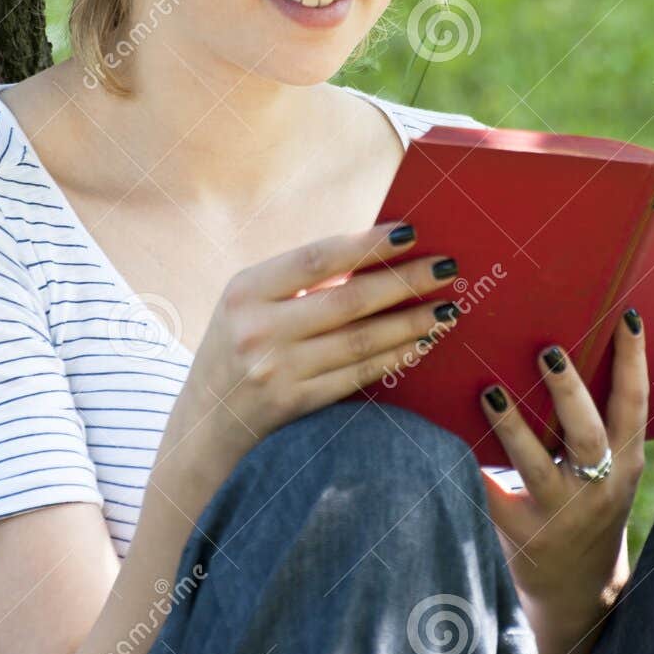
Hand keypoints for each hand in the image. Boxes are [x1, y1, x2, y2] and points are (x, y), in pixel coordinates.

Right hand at [164, 220, 463, 482]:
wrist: (206, 422)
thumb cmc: (239, 346)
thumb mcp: (250, 304)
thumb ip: (299, 281)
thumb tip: (377, 252)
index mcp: (245, 291)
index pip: (317, 259)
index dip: (367, 244)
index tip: (411, 231)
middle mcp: (258, 330)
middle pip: (348, 300)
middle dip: (405, 282)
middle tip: (448, 268)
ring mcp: (277, 371)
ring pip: (360, 341)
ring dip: (411, 323)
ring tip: (447, 308)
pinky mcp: (295, 405)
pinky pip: (358, 375)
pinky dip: (394, 357)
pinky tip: (421, 343)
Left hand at [477, 311, 647, 633]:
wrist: (578, 591)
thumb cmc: (588, 507)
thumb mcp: (609, 471)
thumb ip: (592, 422)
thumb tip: (555, 347)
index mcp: (626, 462)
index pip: (635, 404)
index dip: (634, 360)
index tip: (626, 317)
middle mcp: (598, 487)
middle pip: (587, 434)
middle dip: (567, 392)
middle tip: (547, 351)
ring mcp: (560, 513)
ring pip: (536, 466)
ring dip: (513, 427)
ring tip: (490, 391)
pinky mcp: (520, 533)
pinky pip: (492, 494)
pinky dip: (472, 467)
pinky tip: (445, 437)